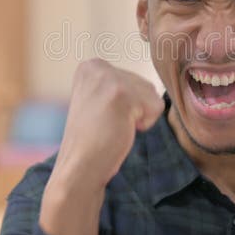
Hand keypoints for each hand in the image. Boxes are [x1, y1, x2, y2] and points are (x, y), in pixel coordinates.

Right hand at [39, 58, 163, 234]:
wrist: (78, 168)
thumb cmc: (95, 140)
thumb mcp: (102, 100)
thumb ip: (121, 85)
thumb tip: (154, 81)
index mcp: (90, 66)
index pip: (136, 80)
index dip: (129, 105)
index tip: (105, 117)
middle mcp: (97, 66)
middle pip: (147, 85)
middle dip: (136, 110)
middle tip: (109, 124)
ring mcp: (108, 78)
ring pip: (153, 95)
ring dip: (140, 117)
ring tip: (113, 126)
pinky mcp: (120, 93)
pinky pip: (156, 107)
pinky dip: (144, 124)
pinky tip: (119, 130)